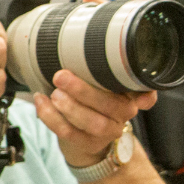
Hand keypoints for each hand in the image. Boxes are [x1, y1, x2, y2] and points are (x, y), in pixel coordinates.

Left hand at [34, 56, 156, 169]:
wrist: (85, 135)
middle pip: (112, 106)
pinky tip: (41, 101)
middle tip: (61, 76)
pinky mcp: (87, 144)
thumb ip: (106, 68)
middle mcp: (124, 115)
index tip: (124, 79)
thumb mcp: (105, 82)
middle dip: (84, 91)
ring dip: (69, 107)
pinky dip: (51, 117)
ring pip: (92, 123)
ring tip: (54, 93)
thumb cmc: (94, 100)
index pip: (143, 94)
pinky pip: (69, 133)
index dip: (142, 92)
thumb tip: (104, 39)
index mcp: (132, 96)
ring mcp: (107, 132)